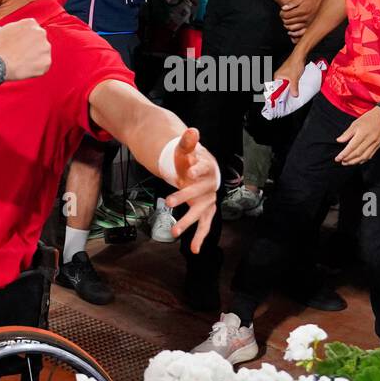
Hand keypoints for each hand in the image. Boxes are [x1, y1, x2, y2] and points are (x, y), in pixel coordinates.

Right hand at [0, 18, 50, 81]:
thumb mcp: (0, 30)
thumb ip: (12, 29)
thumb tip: (12, 33)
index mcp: (30, 23)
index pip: (32, 29)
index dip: (25, 38)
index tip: (20, 44)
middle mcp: (41, 33)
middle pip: (39, 40)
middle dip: (31, 47)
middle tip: (20, 55)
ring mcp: (45, 48)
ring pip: (42, 53)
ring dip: (35, 58)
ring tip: (21, 63)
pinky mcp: (46, 63)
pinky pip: (43, 66)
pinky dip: (36, 69)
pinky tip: (25, 69)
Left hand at [164, 128, 220, 253]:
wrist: (199, 173)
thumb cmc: (191, 162)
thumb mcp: (186, 151)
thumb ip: (187, 143)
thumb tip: (191, 130)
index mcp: (207, 169)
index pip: (204, 168)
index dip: (197, 169)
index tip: (190, 171)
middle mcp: (210, 187)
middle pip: (199, 193)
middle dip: (184, 197)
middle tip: (169, 201)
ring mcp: (208, 201)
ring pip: (201, 213)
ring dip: (188, 222)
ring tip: (174, 231)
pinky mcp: (205, 211)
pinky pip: (204, 226)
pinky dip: (199, 238)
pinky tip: (193, 249)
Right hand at [272, 54, 305, 99]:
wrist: (300, 55)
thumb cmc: (295, 63)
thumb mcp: (294, 78)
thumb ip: (294, 87)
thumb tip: (294, 95)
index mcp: (276, 77)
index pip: (273, 89)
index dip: (274, 95)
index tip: (275, 102)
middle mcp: (278, 77)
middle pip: (279, 88)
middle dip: (282, 93)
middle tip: (284, 100)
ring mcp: (283, 75)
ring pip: (284, 86)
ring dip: (287, 90)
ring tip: (290, 95)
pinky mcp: (288, 74)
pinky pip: (288, 83)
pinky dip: (291, 86)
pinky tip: (294, 88)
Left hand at [280, 0, 322, 39]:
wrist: (323, 3)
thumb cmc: (312, 0)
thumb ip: (292, 3)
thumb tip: (283, 8)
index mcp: (302, 10)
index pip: (286, 15)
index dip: (281, 14)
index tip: (282, 12)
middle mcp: (305, 18)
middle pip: (288, 22)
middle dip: (283, 19)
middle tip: (284, 17)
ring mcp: (307, 24)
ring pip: (292, 28)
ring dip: (287, 26)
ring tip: (287, 22)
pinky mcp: (309, 27)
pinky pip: (299, 34)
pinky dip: (293, 34)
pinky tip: (290, 32)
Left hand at [335, 108, 379, 164]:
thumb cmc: (369, 118)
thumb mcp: (355, 123)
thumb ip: (347, 133)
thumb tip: (339, 140)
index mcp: (363, 134)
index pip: (352, 147)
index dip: (344, 154)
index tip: (338, 158)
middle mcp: (370, 140)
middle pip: (358, 153)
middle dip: (348, 159)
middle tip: (341, 162)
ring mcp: (375, 143)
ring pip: (364, 156)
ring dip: (355, 161)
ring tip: (347, 163)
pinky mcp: (379, 144)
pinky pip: (371, 155)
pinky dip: (364, 159)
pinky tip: (358, 161)